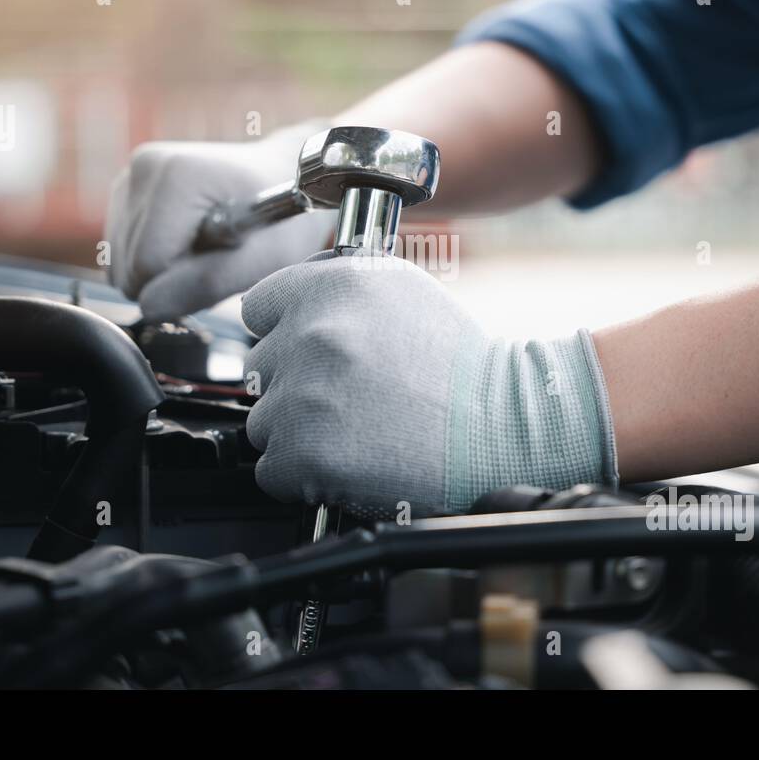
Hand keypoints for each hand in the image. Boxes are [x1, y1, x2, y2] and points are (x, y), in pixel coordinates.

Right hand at [105, 121, 333, 319]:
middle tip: (222, 255)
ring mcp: (131, 177)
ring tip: (210, 246)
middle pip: (131, 267)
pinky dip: (155, 259)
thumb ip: (208, 283)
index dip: (187, 282)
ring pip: (123, 265)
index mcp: (176, 176)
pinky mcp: (126, 190)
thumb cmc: (284, 219)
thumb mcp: (266, 258)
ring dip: (166, 270)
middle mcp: (145, 168)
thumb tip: (149, 307)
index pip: (148, 265)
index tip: (227, 260)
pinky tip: (191, 241)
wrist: (287, 180)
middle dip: (175, 277)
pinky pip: (123, 254)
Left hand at [241, 252, 616, 518]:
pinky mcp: (305, 451)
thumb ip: (336, 287)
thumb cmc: (460, 365)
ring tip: (357, 428)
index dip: (284, 333)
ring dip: (299, 432)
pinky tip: (350, 459)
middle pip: (258, 368)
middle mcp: (312, 332)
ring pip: (263, 421)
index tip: (309, 353)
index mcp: (332, 284)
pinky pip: (272, 468)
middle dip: (293, 384)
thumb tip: (288, 302)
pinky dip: (303, 475)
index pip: (258, 308)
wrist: (500, 426)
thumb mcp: (400, 289)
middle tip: (349, 396)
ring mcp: (304, 394)